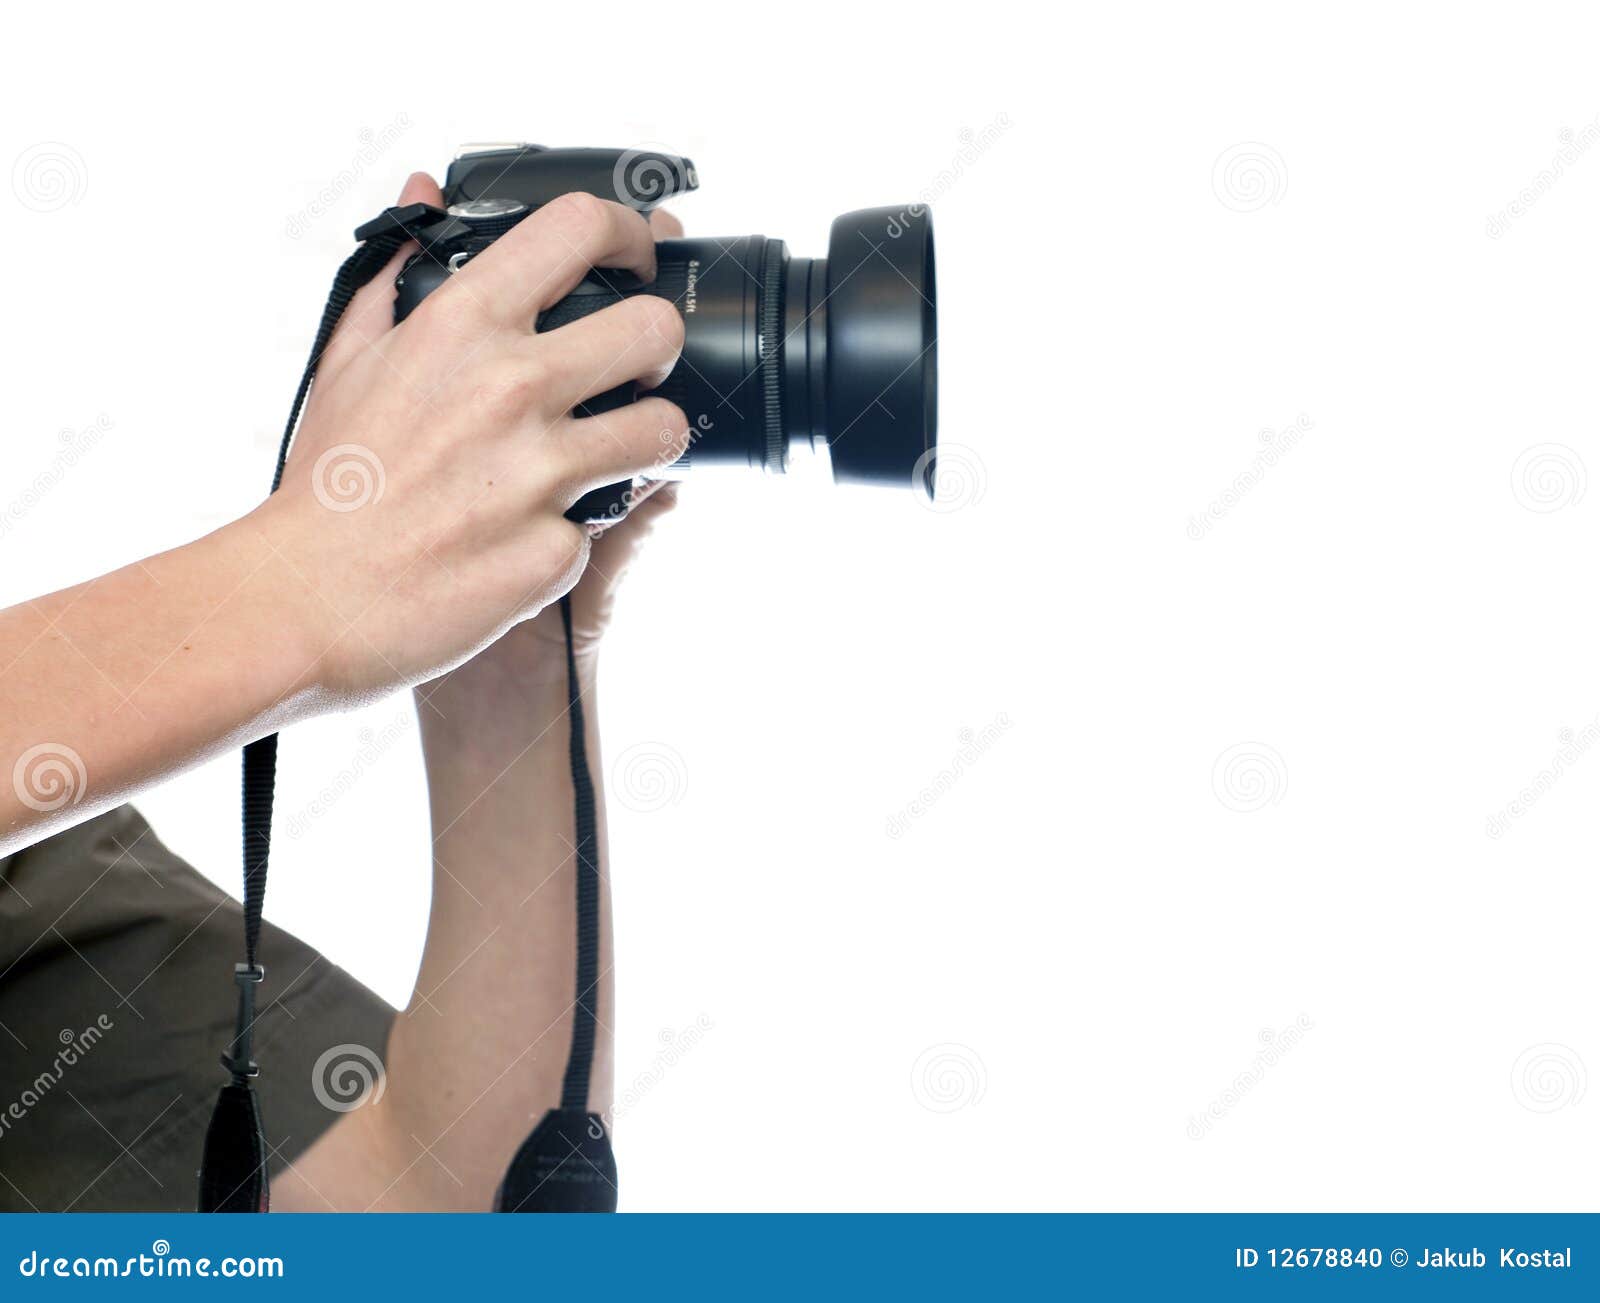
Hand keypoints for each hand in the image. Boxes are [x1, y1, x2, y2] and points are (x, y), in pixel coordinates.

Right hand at [243, 173, 689, 705]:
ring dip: (648, 440)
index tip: (634, 256)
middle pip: (655, 331)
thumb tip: (425, 188)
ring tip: (612, 454)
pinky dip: (576, 528)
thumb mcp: (348, 360)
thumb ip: (398, 270)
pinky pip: (605, 525)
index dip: (628, 234)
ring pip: (664, 431)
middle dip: (660, 348)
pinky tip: (527, 536)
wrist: (302, 601)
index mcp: (461, 325)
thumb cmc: (326, 483)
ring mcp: (539, 473)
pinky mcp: (554, 549)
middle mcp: (510, 388)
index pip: (581, 229)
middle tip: (637, 370)